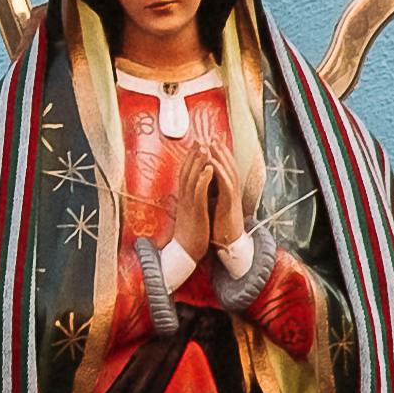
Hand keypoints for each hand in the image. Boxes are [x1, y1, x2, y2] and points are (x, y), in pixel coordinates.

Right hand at [152, 144, 247, 266]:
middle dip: (193, 155)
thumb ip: (192, 201)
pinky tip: (209, 168)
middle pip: (187, 172)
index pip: (185, 174)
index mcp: (184, 199)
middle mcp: (184, 198)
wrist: (185, 253)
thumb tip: (194, 192)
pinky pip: (199, 192)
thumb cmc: (190, 235)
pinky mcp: (196, 211)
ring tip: (204, 148)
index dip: (190, 159)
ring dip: (199, 162)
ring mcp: (189, 204)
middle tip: (199, 139)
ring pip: (192, 178)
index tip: (196, 146)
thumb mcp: (190, 214)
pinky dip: (203, 179)